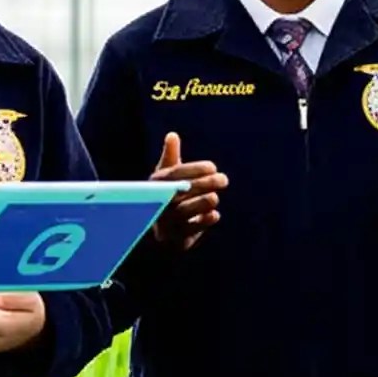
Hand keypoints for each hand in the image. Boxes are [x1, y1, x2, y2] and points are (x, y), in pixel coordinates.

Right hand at [150, 132, 225, 250]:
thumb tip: (172, 135)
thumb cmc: (165, 197)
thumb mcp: (166, 177)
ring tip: (215, 197)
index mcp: (154, 185)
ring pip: (181, 214)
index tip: (212, 166)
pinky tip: (214, 215)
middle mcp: (156, 204)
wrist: (157, 233)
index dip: (193, 169)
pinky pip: (187, 233)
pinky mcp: (174, 241)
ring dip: (200, 204)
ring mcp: (164, 224)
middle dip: (202, 185)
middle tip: (224, 179)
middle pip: (177, 193)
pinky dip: (202, 224)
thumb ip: (171, 158)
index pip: (172, 175)